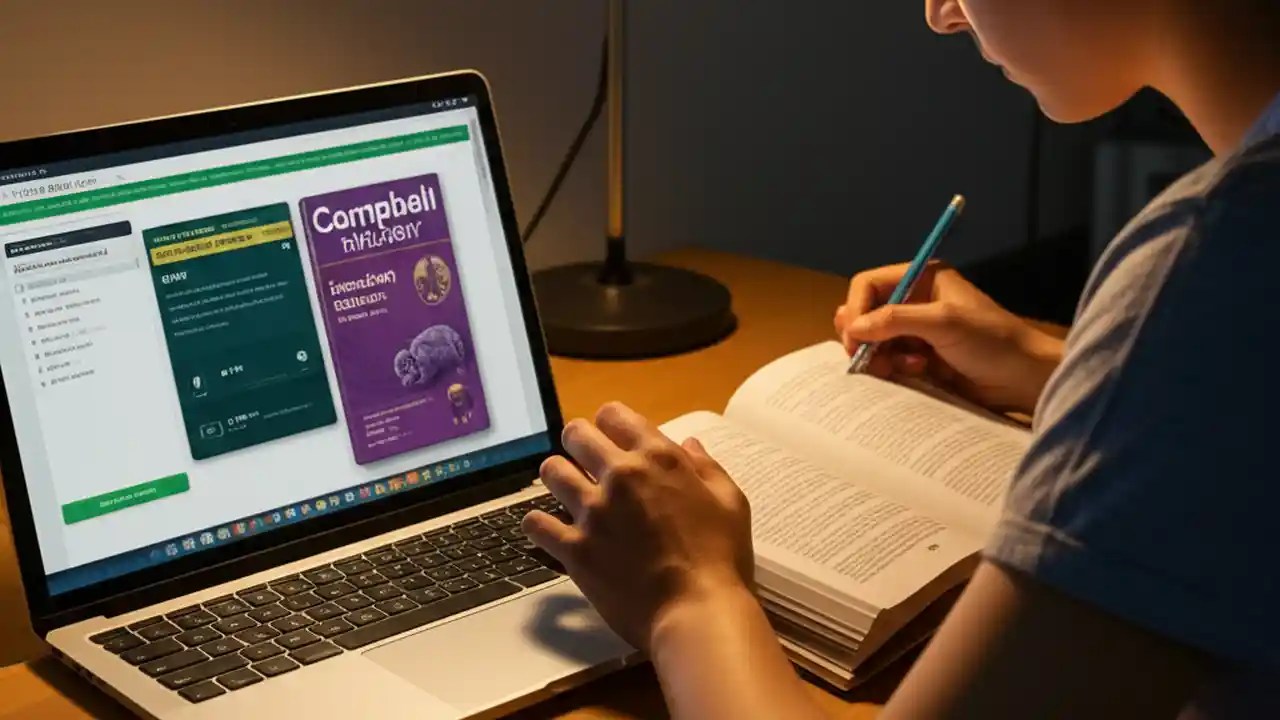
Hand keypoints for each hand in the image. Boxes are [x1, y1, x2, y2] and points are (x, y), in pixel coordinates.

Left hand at [521, 402, 753, 651]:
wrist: (697, 612)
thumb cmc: (721, 559)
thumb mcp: (731, 503)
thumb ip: (707, 467)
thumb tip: (689, 445)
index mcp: (658, 459)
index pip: (614, 415)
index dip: (610, 424)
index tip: (611, 437)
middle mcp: (620, 476)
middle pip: (576, 434)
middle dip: (578, 442)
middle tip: (584, 460)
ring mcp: (593, 512)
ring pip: (551, 471)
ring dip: (558, 476)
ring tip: (567, 491)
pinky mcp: (574, 548)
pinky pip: (535, 523)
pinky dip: (539, 524)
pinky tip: (549, 529)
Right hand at [833, 262, 1063, 415]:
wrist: (1024, 378)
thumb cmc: (992, 341)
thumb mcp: (943, 323)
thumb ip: (895, 320)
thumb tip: (852, 327)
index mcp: (921, 279)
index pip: (868, 284)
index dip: (855, 308)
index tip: (854, 337)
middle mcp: (914, 301)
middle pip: (865, 313)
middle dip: (864, 336)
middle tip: (867, 358)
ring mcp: (915, 331)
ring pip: (872, 341)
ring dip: (881, 356)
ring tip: (906, 367)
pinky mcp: (918, 358)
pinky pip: (887, 361)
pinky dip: (893, 368)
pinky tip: (918, 372)